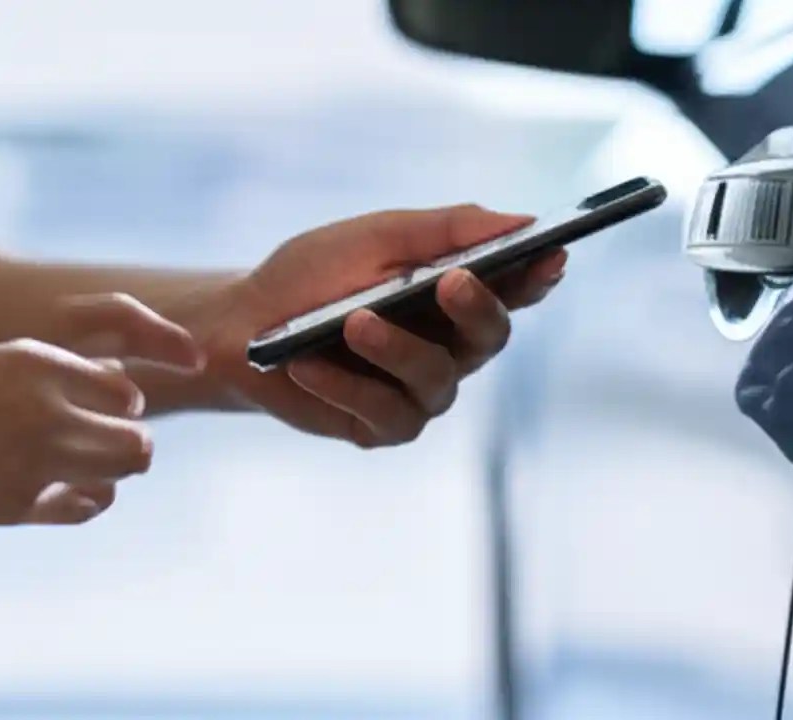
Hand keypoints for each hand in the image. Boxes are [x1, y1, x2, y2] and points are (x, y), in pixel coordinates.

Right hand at [0, 294, 201, 524]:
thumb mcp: (7, 361)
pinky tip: (73, 486)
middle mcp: (41, 415)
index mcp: (36, 367)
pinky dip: (90, 496)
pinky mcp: (18, 507)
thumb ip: (68, 371)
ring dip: (118, 468)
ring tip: (99, 463)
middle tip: (123, 440)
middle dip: (137, 442)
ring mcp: (32, 464)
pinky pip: (87, 507)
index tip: (113, 409)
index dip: (126, 405)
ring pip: (120, 474)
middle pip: (136, 443)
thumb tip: (125, 382)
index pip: (126, 395)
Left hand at [193, 204, 566, 447]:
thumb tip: (521, 220)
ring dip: (396, 348)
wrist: (241, 327)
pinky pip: (385, 412)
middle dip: (477, 308)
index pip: (516, 289)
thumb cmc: (314, 275)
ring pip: (436, 378)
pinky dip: (345, 385)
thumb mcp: (376, 236)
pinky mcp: (384, 427)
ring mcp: (421, 392)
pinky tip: (308, 363)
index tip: (551, 254)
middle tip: (450, 282)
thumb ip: (447, 228)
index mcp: (458, 296)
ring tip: (352, 322)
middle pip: (491, 336)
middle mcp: (451, 348)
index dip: (540, 275)